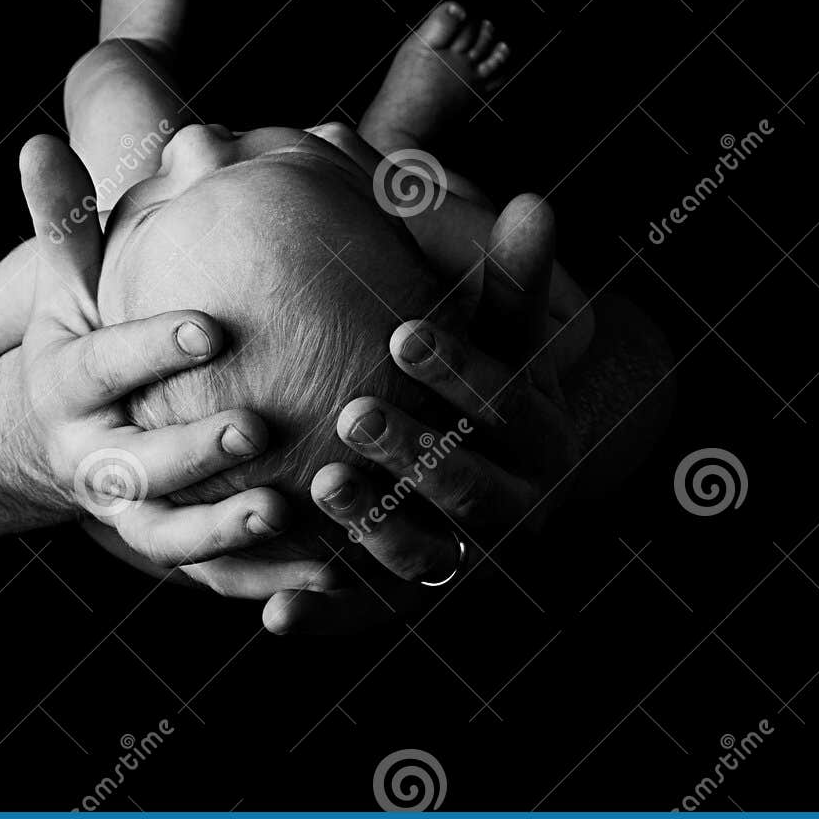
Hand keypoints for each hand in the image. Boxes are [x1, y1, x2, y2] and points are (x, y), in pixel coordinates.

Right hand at [17, 135, 295, 566]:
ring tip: (285, 509)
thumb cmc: (91, 334)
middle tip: (257, 425)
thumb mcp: (71, 283)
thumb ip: (67, 223)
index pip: (101, 366)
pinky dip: (264, 582)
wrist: (67, 431)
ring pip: (166, 537)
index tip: (212, 326)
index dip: (150, 349)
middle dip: (191, 450)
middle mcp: (88, 458)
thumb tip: (36, 145)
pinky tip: (327, 569)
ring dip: (223, 532)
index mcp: (66, 384)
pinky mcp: (169, 550)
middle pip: (130, 467)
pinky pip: (214, 578)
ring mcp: (125, 513)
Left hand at [271, 193, 586, 632]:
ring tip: (322, 487)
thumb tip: (535, 201)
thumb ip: (509, 281)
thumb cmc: (479, 381)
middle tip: (355, 414)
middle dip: (416, 453)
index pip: (509, 405)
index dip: (459, 370)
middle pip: (472, 489)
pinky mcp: (406, 599)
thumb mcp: (499, 334)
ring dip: (374, 530)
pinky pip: (367, 616)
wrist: (489, 471)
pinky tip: (275, 614)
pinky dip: (325, 617)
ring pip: (426, 559)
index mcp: (542, 438)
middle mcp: (514, 509)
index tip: (403, 333)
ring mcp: (461, 561)